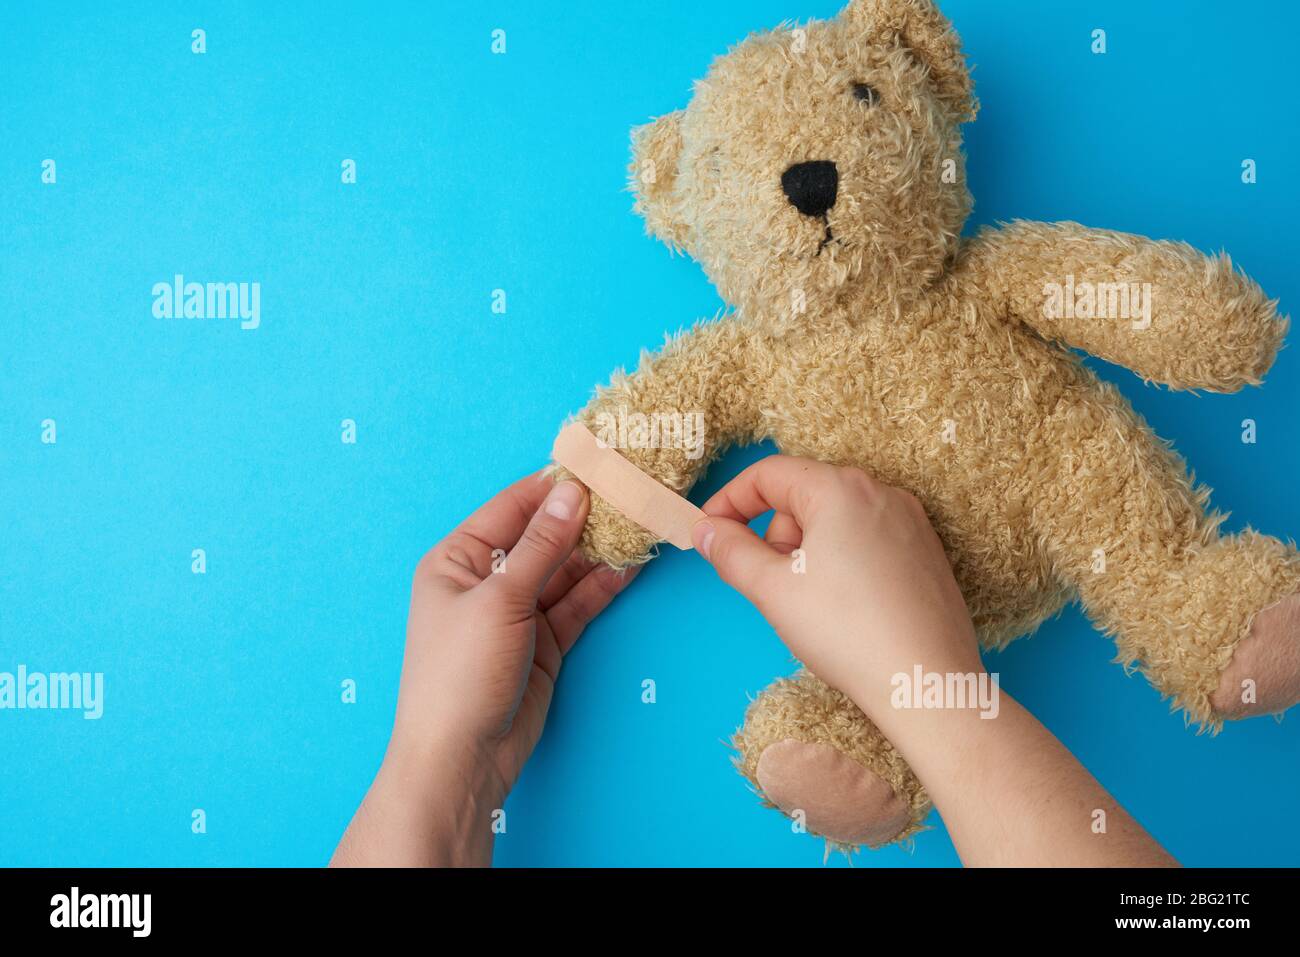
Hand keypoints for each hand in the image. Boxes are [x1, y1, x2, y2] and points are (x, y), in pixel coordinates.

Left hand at [332, 470, 638, 866]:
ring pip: (564, 570)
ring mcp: (516, 612)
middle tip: (630, 491)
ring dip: (599, 551)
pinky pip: (576, 603)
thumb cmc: (459, 673)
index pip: (511, 508)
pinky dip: (602, 586)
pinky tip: (631, 564)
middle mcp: (486, 580)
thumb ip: (541, 546)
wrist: (461, 758)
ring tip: (641, 522)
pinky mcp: (543, 642)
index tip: (597, 463)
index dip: (553, 486)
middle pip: (542, 537)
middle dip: (584, 518)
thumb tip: (572, 492)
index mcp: (457, 559)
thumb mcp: (500, 600)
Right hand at [691, 455, 1174, 866]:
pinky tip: (846, 610)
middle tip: (770, 586)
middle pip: (803, 495)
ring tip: (812, 606)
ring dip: (808, 552)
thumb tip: (707, 531)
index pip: (768, 473)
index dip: (730, 501)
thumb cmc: (849, 634)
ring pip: (836, 520)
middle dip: (774, 535)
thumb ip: (731, 552)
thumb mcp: (773, 591)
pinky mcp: (926, 552)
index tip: (711, 533)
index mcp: (840, 489)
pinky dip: (843, 562)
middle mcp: (881, 492)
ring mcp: (910, 521)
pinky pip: (868, 540)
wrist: (927, 684)